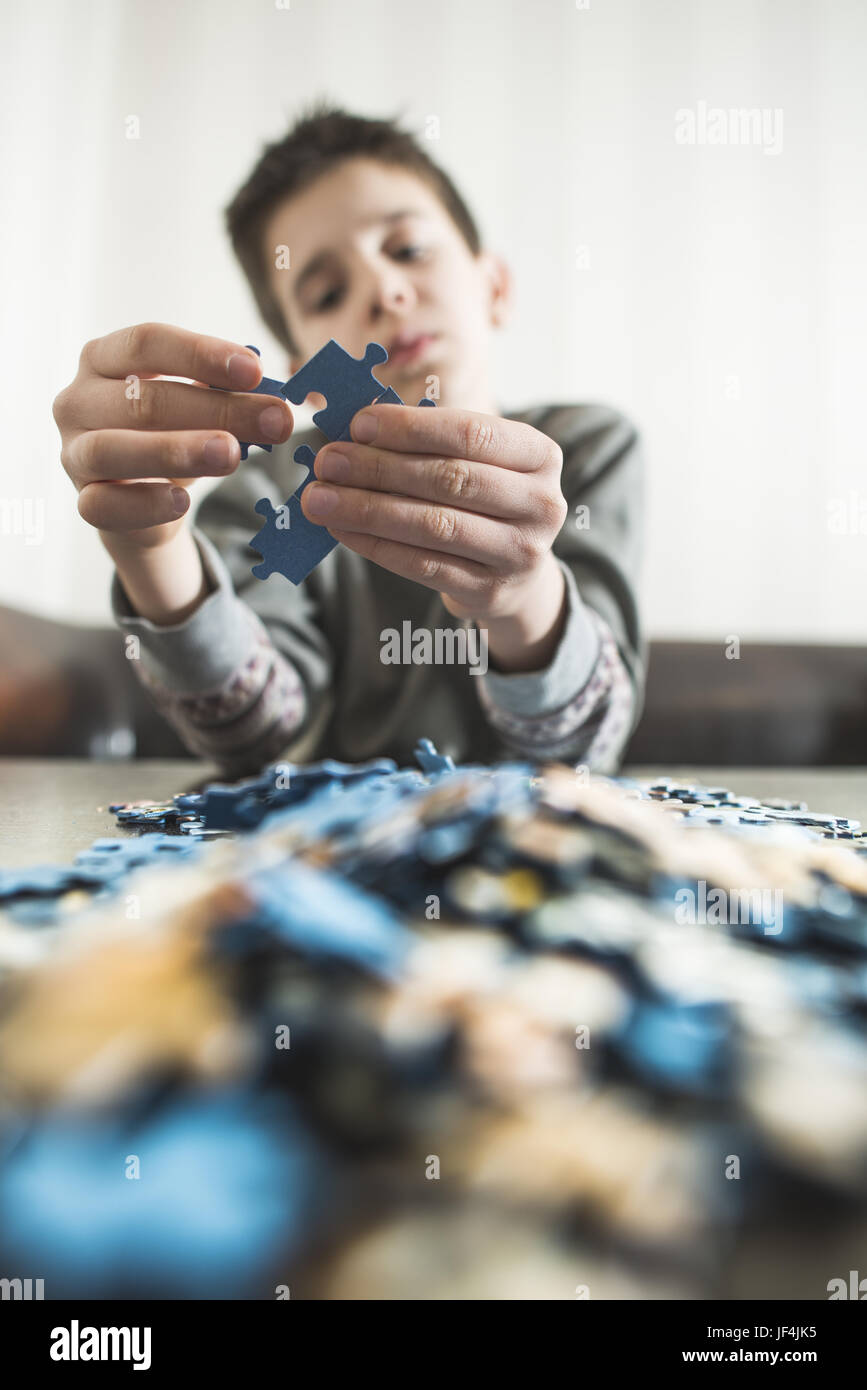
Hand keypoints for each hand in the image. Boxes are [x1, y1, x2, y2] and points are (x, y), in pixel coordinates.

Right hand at [53, 322, 293, 548]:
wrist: (146, 495)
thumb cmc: (173, 431)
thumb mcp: (198, 404)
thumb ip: (224, 393)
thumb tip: (273, 400)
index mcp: (103, 358)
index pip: (146, 342)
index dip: (201, 353)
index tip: (255, 370)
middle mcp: (78, 400)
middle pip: (142, 399)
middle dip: (216, 410)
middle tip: (274, 421)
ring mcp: (74, 452)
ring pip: (113, 449)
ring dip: (177, 450)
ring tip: (231, 454)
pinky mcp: (83, 501)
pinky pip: (104, 505)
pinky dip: (146, 503)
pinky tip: (183, 501)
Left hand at [301, 404, 568, 622]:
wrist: (516, 574)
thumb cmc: (483, 500)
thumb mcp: (475, 461)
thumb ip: (428, 441)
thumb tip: (356, 427)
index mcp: (539, 456)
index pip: (471, 433)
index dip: (411, 428)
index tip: (357, 424)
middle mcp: (541, 504)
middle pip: (449, 479)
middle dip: (379, 468)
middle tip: (327, 462)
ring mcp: (519, 553)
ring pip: (433, 526)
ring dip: (368, 509)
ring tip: (320, 499)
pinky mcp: (489, 590)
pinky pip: (423, 565)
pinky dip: (376, 545)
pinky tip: (341, 530)